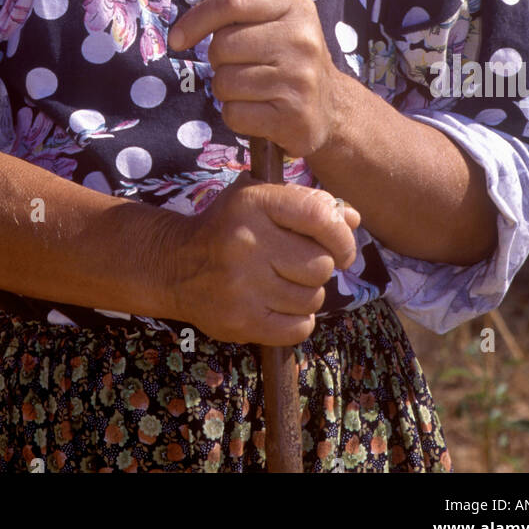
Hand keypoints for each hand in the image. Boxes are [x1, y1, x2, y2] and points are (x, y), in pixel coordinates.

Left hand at [169, 0, 344, 158]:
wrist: (329, 107)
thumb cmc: (290, 49)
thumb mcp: (279, 5)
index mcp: (295, 5)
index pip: (231, 0)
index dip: (196, 19)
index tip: (178, 38)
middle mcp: (303, 39)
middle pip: (221, 46)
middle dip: (219, 59)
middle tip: (243, 63)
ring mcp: (300, 80)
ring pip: (224, 83)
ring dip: (228, 89)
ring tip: (253, 86)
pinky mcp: (294, 117)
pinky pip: (234, 114)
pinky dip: (237, 115)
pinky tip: (259, 109)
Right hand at [169, 173, 360, 344]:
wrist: (174, 265)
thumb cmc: (229, 227)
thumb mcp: (260, 199)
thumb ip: (308, 204)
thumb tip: (354, 219)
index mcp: (255, 204)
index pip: (320, 217)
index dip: (341, 236)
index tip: (341, 248)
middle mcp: (248, 242)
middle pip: (320, 265)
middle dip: (319, 267)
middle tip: (300, 266)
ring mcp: (243, 286)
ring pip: (312, 298)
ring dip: (307, 294)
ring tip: (283, 284)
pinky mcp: (240, 322)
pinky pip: (298, 328)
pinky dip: (298, 321)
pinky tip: (279, 306)